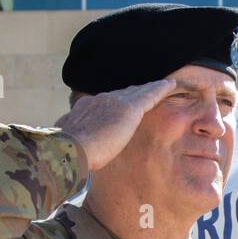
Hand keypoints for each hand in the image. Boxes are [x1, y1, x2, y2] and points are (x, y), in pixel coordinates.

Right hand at [54, 79, 177, 170]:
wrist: (69, 149)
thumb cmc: (66, 153)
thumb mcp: (67, 144)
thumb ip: (75, 141)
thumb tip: (70, 150)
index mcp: (85, 108)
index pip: (104, 103)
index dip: (114, 103)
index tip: (121, 106)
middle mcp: (100, 100)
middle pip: (122, 94)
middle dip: (134, 92)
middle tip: (147, 90)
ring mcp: (114, 102)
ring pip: (137, 92)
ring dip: (149, 88)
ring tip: (163, 86)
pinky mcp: (129, 109)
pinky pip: (149, 95)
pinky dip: (160, 89)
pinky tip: (171, 85)